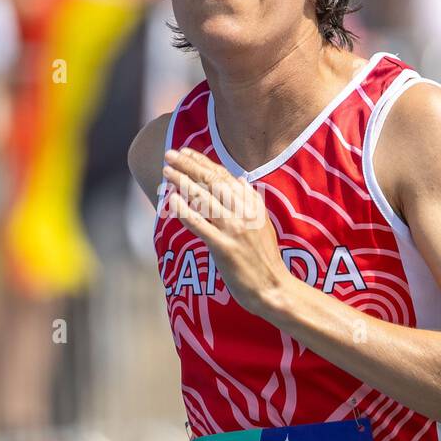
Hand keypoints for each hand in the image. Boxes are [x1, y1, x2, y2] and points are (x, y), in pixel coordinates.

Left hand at [161, 147, 290, 315]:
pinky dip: (185, 210)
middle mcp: (244, 213)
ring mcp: (234, 230)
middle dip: (188, 165)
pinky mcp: (224, 248)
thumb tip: (240, 178)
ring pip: (204, 199)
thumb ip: (251, 200)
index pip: (224, 176)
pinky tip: (172, 199)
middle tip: (169, 155)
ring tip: (166, 171)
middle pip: (212, 182)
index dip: (202, 162)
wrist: (273, 288)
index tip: (185, 152)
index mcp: (252, 205)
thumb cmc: (264, 258)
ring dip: (183, 182)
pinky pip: (200, 225)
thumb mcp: (262, 223)